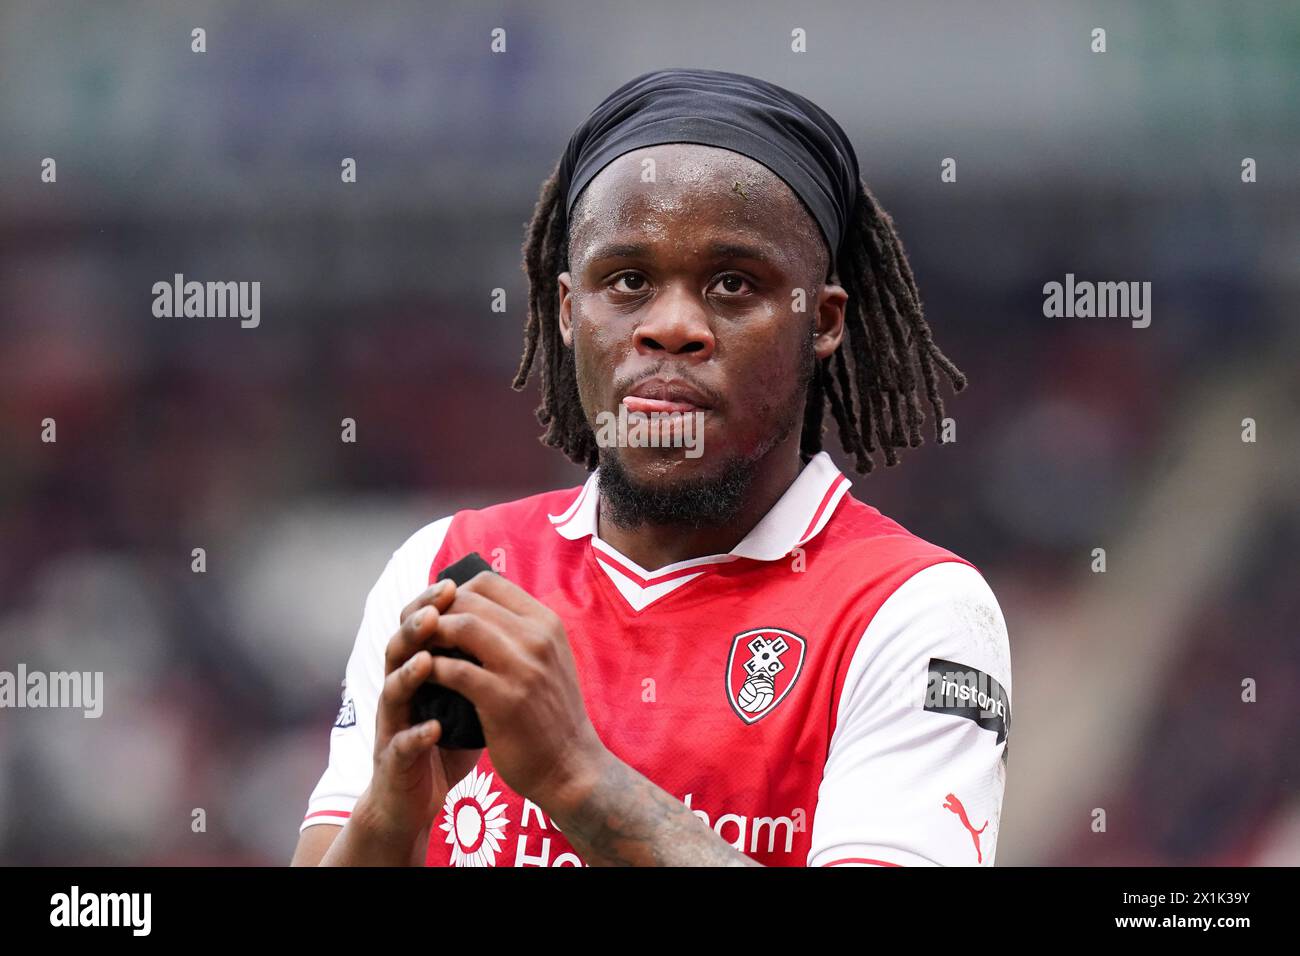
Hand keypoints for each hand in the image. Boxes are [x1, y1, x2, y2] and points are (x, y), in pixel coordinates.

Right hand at [362, 579, 484, 853]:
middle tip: (436, 604)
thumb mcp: (462, 696)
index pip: (419, 629)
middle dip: (417, 624)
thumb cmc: (442, 744)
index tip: (453, 582)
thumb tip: (506, 627)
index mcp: (417, 672)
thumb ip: (474, 664)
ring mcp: (393, 727)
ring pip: (392, 691)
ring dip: (409, 672)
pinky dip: (417, 736)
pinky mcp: (394, 763)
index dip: (432, 605)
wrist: (414, 799)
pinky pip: (402, 746)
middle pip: (399, 648)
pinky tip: (434, 727)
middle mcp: (400, 694)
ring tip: (426, 657)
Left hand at [427, 571, 606, 810]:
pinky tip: (421, 678)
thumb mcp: (548, 660)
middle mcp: (538, 637)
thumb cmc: (551, 714)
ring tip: (416, 651)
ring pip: (460, 626)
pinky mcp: (504, 699)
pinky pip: (454, 669)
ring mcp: (522, 667)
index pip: (489, 582)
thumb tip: (476, 608)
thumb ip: (519, 632)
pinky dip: (430, 669)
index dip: (454, 592)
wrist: (571, 766)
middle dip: (434, 611)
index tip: (438, 612)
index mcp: (547, 622)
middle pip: (469, 599)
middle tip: (416, 632)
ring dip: (430, 635)